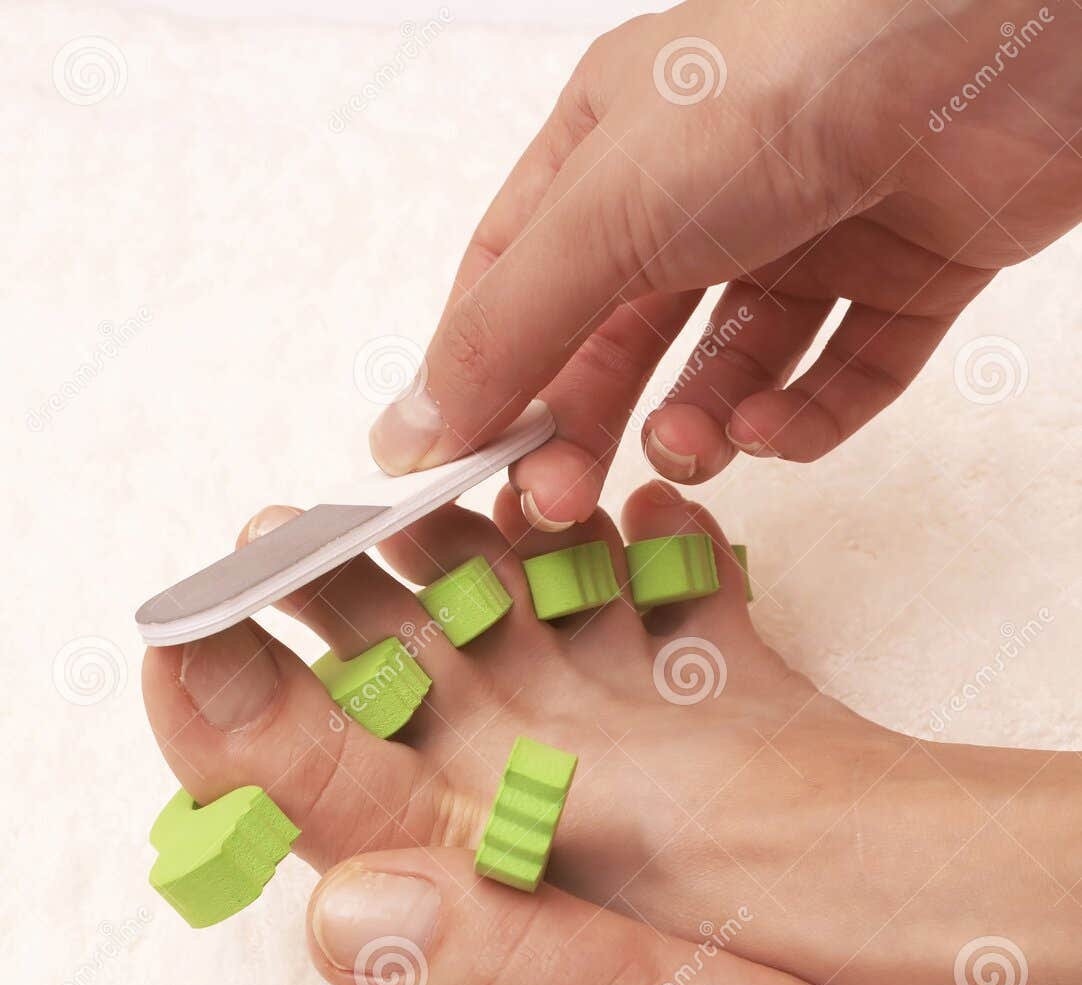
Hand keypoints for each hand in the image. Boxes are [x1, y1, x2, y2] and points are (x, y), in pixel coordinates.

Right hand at [370, 0, 1081, 525]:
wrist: (978, 53)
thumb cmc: (776, 94)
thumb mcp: (603, 214)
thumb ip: (504, 332)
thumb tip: (409, 429)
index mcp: (613, 143)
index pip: (516, 278)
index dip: (485, 375)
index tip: (462, 467)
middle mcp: (706, 188)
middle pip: (619, 341)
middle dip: (588, 426)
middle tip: (561, 505)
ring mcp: (810, 231)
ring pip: (728, 368)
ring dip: (698, 425)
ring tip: (692, 446)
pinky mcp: (904, 273)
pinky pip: (838, 375)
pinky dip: (804, 416)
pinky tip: (777, 428)